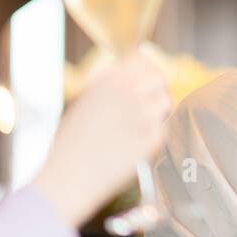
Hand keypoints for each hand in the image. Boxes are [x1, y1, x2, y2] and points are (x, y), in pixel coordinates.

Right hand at [33, 52, 172, 227]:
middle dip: (156, 89)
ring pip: (166, 101)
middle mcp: (130, 91)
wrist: (70, 176)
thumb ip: (109, 83)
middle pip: (160, 77)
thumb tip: (130, 67)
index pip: (143, 60)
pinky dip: (154, 136)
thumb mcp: (85, 101)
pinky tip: (134, 146)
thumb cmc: (71, 142)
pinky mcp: (154, 137)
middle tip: (148, 105)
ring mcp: (145, 113)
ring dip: (158, 112)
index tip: (144, 83)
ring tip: (138, 127)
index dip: (146, 71)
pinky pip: (163, 128)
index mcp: (110, 79)